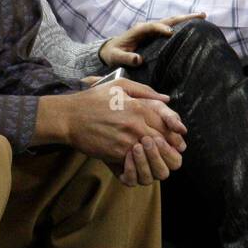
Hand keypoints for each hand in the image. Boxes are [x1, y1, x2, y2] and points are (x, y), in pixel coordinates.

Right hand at [47, 79, 186, 185]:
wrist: (69, 118)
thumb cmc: (92, 100)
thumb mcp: (118, 85)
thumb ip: (144, 90)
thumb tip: (166, 99)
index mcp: (139, 107)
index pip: (167, 122)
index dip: (175, 131)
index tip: (179, 137)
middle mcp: (136, 124)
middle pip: (163, 139)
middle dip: (170, 147)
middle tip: (174, 152)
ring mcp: (127, 140)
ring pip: (152, 153)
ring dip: (158, 157)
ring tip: (160, 158)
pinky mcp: (117, 152)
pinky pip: (136, 161)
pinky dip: (141, 162)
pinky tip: (142, 161)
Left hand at [98, 13, 206, 67]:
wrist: (111, 49)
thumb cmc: (113, 53)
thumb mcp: (116, 57)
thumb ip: (126, 58)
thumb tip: (139, 60)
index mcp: (139, 30)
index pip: (152, 26)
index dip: (161, 28)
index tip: (171, 33)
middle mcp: (148, 27)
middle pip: (168, 20)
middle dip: (184, 18)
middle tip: (201, 15)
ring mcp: (154, 29)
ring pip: (172, 22)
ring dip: (187, 19)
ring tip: (203, 16)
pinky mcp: (157, 34)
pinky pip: (172, 28)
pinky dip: (183, 26)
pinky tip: (194, 26)